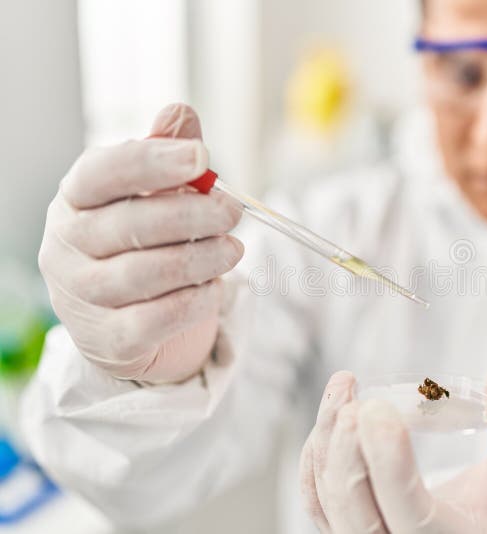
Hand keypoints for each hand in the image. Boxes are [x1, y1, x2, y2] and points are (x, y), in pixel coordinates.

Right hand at [38, 103, 243, 382]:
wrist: (118, 320)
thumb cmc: (136, 243)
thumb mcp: (148, 194)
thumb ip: (165, 153)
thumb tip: (179, 112)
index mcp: (75, 200)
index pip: (102, 173)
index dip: (152, 162)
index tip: (202, 157)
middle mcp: (67, 247)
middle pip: (131, 224)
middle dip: (193, 215)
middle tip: (233, 211)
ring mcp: (83, 296)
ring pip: (148, 274)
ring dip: (202, 258)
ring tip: (233, 249)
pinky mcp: (110, 339)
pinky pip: (159, 319)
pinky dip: (195, 301)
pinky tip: (214, 287)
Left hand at [300, 370, 486, 532]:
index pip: (409, 509)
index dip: (388, 460)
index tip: (376, 407)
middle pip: (355, 507)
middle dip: (347, 447)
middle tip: (355, 397)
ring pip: (328, 500)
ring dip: (327, 439)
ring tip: (343, 387)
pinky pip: (315, 501)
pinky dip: (315, 457)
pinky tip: (330, 416)